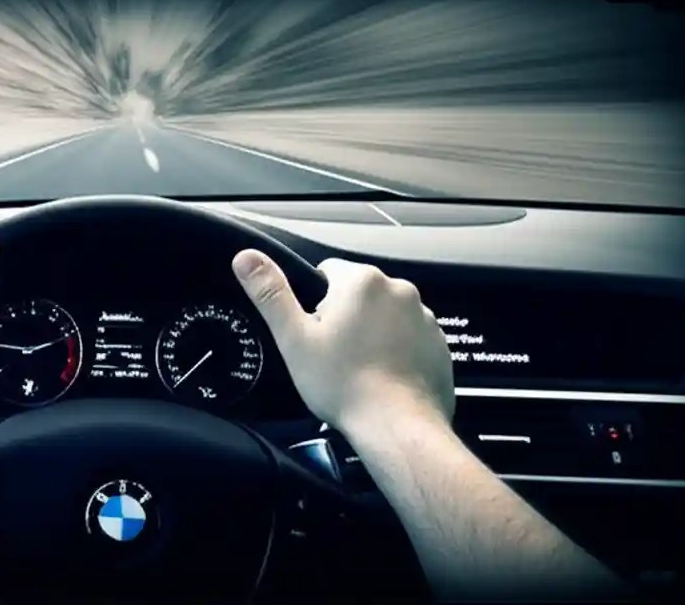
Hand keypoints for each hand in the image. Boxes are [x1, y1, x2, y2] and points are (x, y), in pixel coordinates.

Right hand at [231, 250, 452, 440]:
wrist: (398, 427)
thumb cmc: (343, 384)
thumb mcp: (294, 339)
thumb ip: (270, 293)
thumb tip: (245, 257)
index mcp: (361, 281)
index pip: (328, 272)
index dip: (315, 304)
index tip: (316, 334)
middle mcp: (398, 290)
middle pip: (358, 293)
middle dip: (346, 317)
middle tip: (334, 355)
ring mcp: (424, 316)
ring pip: (385, 315)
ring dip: (372, 332)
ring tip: (360, 369)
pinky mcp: (439, 342)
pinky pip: (410, 337)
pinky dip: (397, 350)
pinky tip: (384, 376)